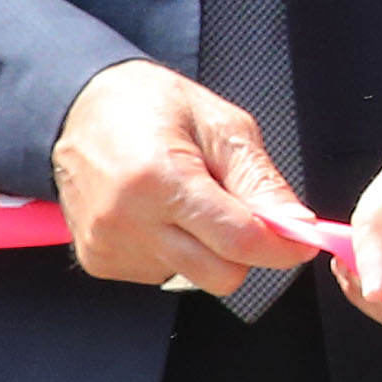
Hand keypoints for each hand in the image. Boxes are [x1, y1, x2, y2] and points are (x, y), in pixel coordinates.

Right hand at [50, 58, 317, 294]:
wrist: (78, 109)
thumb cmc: (151, 105)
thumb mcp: (220, 125)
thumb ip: (259, 180)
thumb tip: (296, 224)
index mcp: (159, 180)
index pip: (237, 241)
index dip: (281, 247)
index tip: (303, 241)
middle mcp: (127, 221)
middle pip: (218, 273)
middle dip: (246, 250)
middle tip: (245, 211)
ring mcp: (108, 245)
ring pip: (191, 277)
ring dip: (206, 248)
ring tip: (190, 199)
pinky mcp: (97, 260)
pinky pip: (161, 273)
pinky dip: (175, 250)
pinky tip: (161, 213)